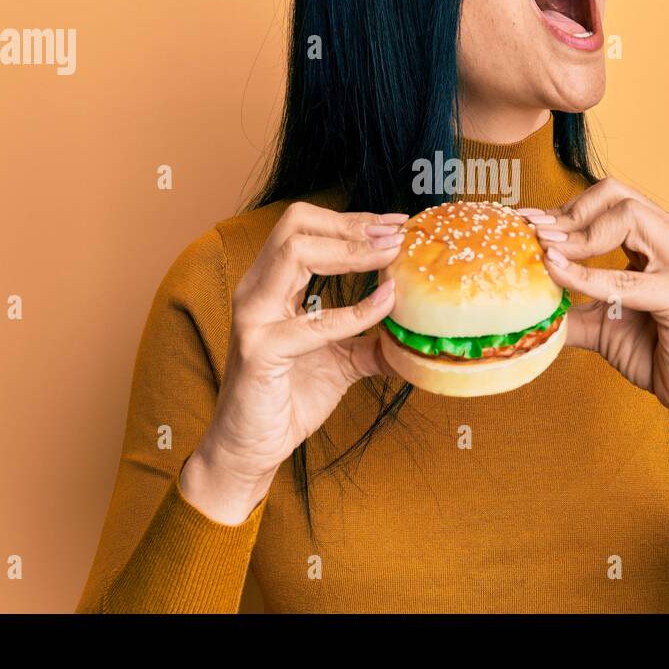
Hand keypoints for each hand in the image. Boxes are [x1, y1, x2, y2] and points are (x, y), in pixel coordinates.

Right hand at [181, 202, 405, 523]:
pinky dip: (354, 311)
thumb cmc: (289, 399)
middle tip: (396, 235)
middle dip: (352, 224)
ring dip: (350, 249)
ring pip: (294, 252)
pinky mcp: (259, 351)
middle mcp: (257, 291)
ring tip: (390, 255)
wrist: (252, 449)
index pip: (306, 226)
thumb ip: (372, 339)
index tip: (397, 224)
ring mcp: (254, 317)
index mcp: (271, 285)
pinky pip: (311, 323)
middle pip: (296, 224)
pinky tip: (384, 305)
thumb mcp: (342, 361)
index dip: (353, 219)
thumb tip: (416, 329)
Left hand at [519, 179, 668, 437]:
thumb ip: (569, 304)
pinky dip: (586, 276)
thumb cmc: (656, 353)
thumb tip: (523, 301)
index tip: (527, 221)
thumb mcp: (602, 322)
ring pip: (628, 219)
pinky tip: (558, 274)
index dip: (566, 206)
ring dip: (577, 235)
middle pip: (619, 196)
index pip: (612, 198)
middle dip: (569, 213)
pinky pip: (627, 279)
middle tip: (534, 234)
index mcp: (663, 237)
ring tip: (545, 252)